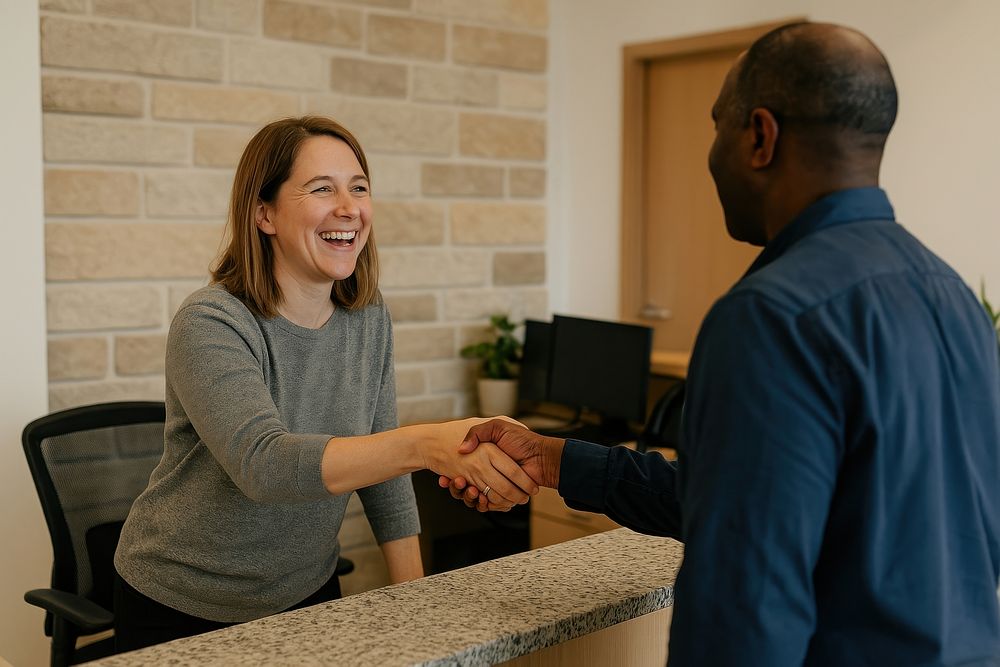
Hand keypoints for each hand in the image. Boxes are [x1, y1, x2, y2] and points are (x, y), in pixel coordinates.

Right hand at [438, 419, 563, 510]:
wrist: (542, 457)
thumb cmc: (523, 440)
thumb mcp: (498, 426)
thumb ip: (478, 432)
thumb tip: (462, 448)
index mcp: (484, 456)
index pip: (463, 468)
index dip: (454, 474)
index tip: (448, 476)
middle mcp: (487, 471)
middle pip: (467, 484)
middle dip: (460, 487)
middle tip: (459, 482)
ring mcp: (495, 484)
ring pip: (475, 497)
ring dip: (470, 497)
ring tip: (471, 490)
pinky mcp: (503, 496)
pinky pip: (489, 505)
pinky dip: (485, 505)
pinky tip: (482, 500)